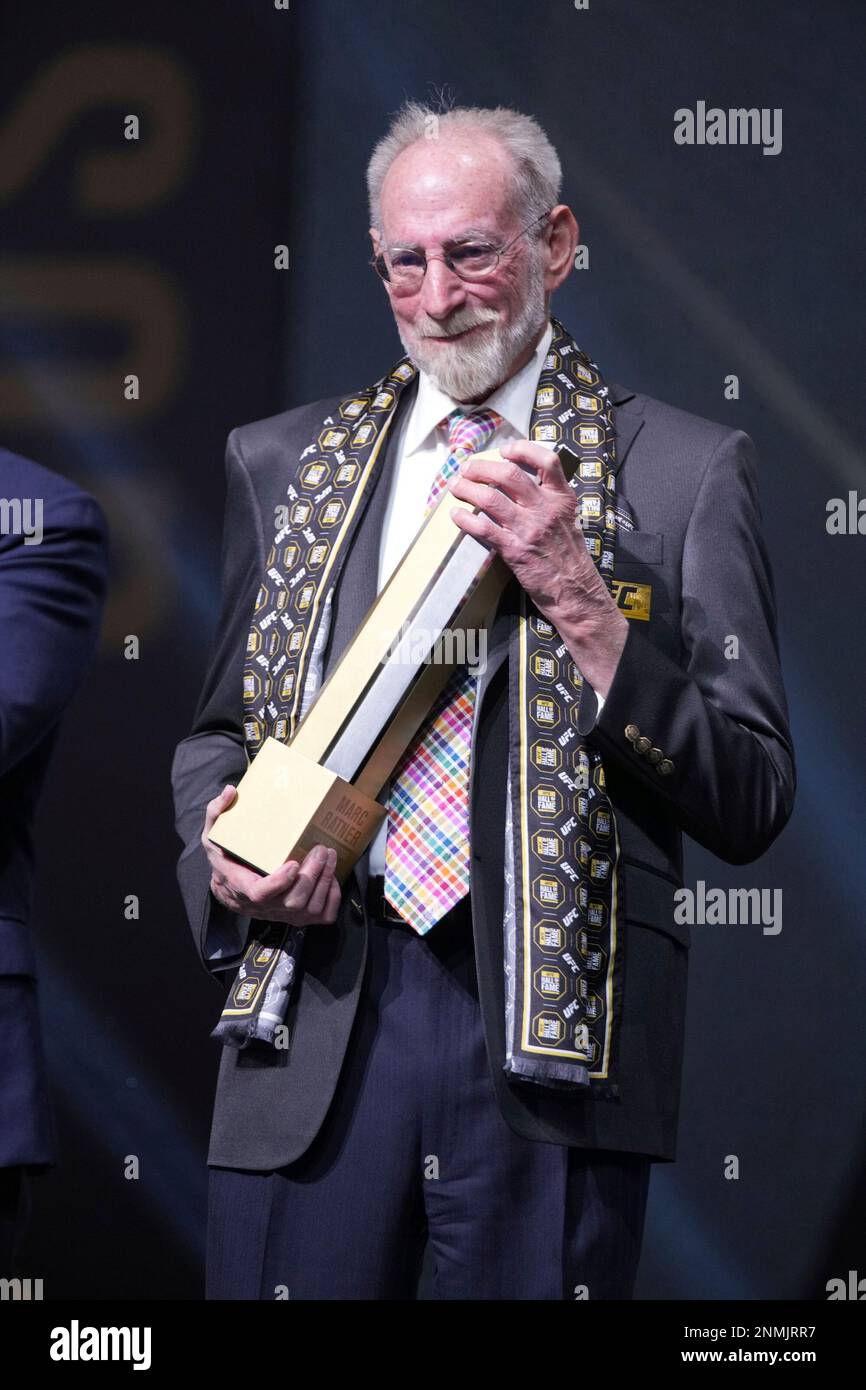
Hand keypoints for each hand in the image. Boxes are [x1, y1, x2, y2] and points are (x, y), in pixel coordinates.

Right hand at [202, 785, 340, 925]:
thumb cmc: (225, 858)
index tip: (292, 863)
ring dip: (324, 881)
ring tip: (329, 855)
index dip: (278, 883)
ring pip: (309, 908)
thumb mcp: (213, 834)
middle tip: (321, 849)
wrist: (230, 889)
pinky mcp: (297, 917)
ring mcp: (282, 914)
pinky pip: (321, 916)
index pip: (260, 894)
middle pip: (292, 901)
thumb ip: (217, 813)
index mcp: (241, 886)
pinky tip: (330, 874)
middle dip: (311, 875)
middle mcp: (263, 906)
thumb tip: (230, 791)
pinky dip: (332, 896)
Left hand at [447, 439, 627, 697]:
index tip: (506, 450)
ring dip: (467, 489)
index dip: (523, 450)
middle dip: (482, 468)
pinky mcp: (514, 550)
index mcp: (562, 500)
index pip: (547, 461)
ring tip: (456, 487)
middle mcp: (545, 510)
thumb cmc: (569, 559)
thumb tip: (522, 487)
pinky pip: (484, 528)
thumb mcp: (567, 522)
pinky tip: (456, 516)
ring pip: (490, 499)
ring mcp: (529, 529)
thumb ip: (549, 502)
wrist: (575, 593)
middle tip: (467, 468)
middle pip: (509, 475)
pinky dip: (465, 519)